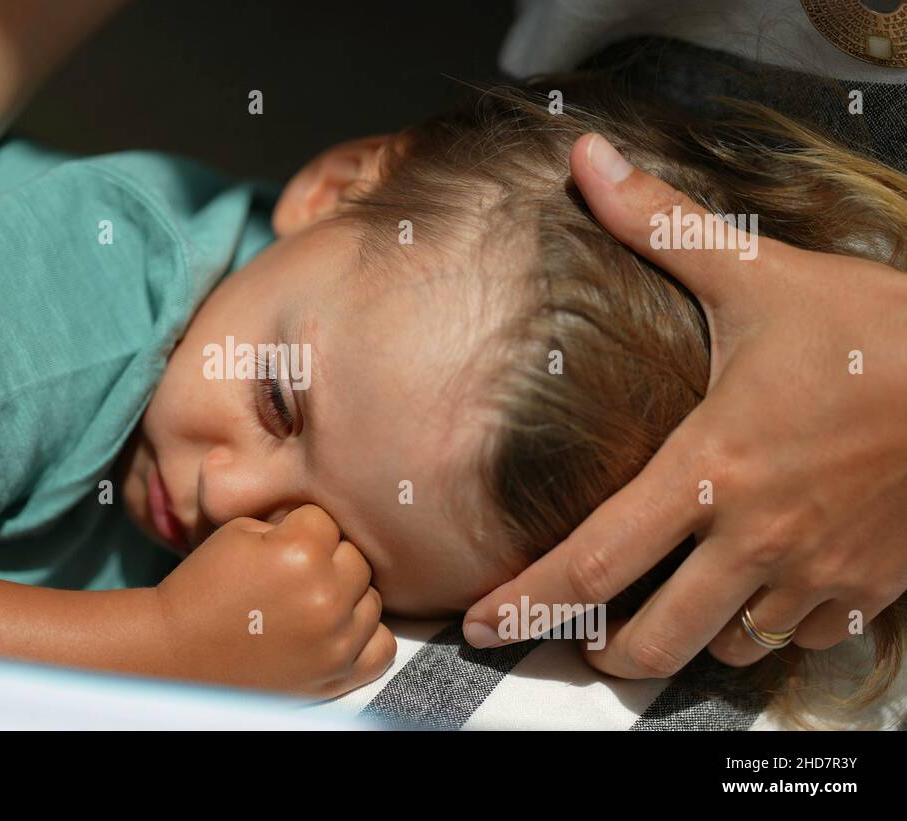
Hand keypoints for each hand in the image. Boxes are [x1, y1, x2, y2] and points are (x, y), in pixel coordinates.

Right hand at [156, 504, 396, 698]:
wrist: (177, 653)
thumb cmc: (203, 588)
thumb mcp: (238, 532)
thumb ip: (286, 520)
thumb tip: (326, 515)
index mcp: (299, 552)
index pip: (327, 519)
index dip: (301, 527)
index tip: (279, 543)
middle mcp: (325, 596)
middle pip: (355, 557)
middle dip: (327, 559)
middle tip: (292, 574)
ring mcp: (335, 640)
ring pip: (371, 598)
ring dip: (346, 596)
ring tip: (307, 602)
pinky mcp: (338, 675)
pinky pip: (382, 645)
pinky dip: (364, 636)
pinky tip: (336, 629)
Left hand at [463, 133, 906, 677]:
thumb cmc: (879, 328)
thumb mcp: (760, 271)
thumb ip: (661, 224)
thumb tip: (588, 157)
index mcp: (710, 468)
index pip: (594, 562)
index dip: (526, 604)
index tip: (479, 624)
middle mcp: (755, 538)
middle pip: (652, 642)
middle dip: (601, 651)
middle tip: (578, 631)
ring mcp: (815, 574)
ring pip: (724, 648)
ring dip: (686, 635)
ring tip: (666, 599)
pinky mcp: (869, 589)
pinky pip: (797, 640)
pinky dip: (761, 628)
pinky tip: (752, 589)